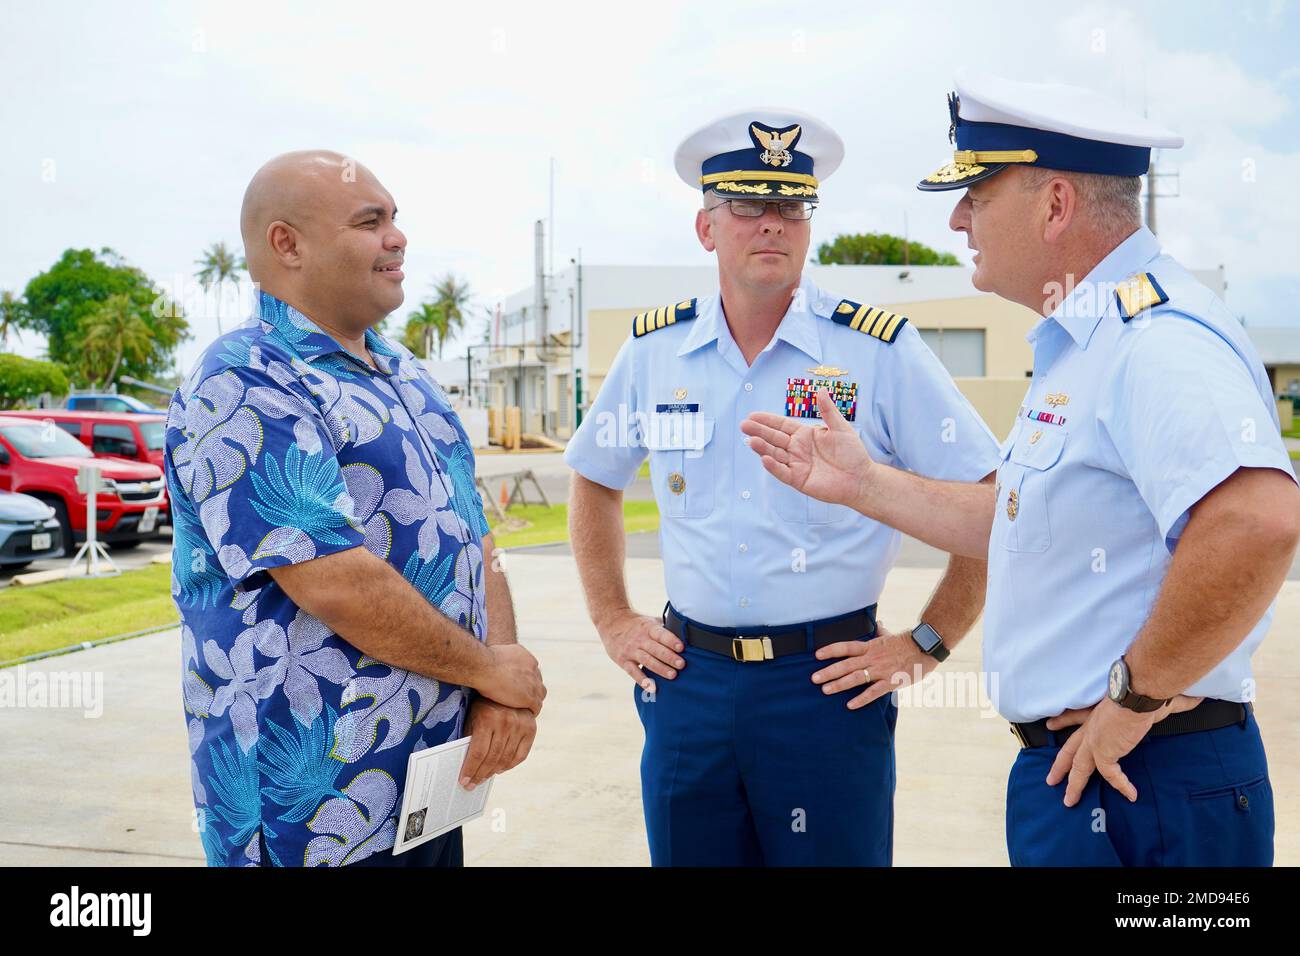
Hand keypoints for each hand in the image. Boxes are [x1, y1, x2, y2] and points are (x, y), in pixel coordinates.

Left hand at [458, 696, 536, 789]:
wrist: (506, 684)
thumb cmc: (483, 702)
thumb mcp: (472, 716)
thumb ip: (470, 736)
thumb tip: (462, 763)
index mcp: (488, 718)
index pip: (478, 753)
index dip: (470, 770)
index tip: (464, 781)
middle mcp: (506, 722)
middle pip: (491, 758)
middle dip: (480, 774)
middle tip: (472, 784)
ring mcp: (520, 725)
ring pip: (505, 759)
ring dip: (493, 772)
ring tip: (483, 778)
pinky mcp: (531, 728)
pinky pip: (520, 755)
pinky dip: (509, 765)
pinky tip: (499, 769)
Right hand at [476, 643, 545, 715]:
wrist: (484, 667)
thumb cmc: (482, 661)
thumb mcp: (495, 654)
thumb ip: (500, 659)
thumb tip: (490, 661)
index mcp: (525, 657)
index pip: (531, 670)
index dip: (525, 680)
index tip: (518, 686)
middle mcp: (533, 668)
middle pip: (537, 681)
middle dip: (531, 689)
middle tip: (521, 698)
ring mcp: (533, 683)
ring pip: (539, 694)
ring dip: (533, 701)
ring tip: (525, 708)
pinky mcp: (530, 696)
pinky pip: (536, 706)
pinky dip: (532, 711)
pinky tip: (525, 715)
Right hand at [597, 610, 684, 694]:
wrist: (612, 622)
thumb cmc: (638, 624)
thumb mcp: (650, 622)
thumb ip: (665, 629)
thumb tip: (687, 635)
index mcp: (648, 628)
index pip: (661, 634)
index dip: (671, 640)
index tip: (682, 647)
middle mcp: (639, 639)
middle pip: (656, 649)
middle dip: (669, 657)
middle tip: (682, 664)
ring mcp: (631, 650)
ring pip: (647, 660)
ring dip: (660, 669)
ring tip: (673, 676)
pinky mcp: (623, 661)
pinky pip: (633, 672)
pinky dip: (642, 680)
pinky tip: (652, 687)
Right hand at [740, 387, 875, 506]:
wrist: (861, 479)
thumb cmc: (853, 453)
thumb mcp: (841, 428)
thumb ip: (828, 411)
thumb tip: (820, 390)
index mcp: (804, 434)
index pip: (781, 425)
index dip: (767, 420)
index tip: (753, 415)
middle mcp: (797, 448)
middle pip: (774, 438)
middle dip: (759, 432)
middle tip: (744, 425)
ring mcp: (796, 464)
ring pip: (775, 454)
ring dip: (763, 448)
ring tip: (751, 440)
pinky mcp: (798, 480)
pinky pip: (783, 472)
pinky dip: (773, 466)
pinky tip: (764, 459)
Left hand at [810, 623, 936, 709]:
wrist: (926, 648)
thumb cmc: (907, 642)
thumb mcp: (891, 635)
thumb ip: (881, 631)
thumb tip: (877, 623)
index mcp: (871, 646)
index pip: (846, 647)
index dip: (830, 650)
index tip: (816, 655)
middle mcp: (872, 657)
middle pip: (846, 664)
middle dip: (828, 672)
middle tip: (814, 678)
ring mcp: (881, 670)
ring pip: (856, 678)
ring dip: (839, 684)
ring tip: (825, 690)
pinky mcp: (891, 682)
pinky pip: (873, 692)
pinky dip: (861, 699)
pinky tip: (850, 705)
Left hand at [1044, 694, 1202, 805]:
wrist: (1140, 692)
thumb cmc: (1147, 689)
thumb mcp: (1154, 697)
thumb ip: (1171, 702)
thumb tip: (1195, 699)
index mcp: (1098, 711)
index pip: (1076, 716)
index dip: (1063, 721)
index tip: (1050, 724)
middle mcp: (1092, 726)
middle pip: (1070, 748)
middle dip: (1060, 765)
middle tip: (1051, 779)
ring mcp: (1095, 740)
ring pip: (1079, 767)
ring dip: (1074, 784)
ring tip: (1069, 800)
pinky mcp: (1104, 752)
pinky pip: (1110, 775)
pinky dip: (1120, 785)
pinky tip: (1130, 794)